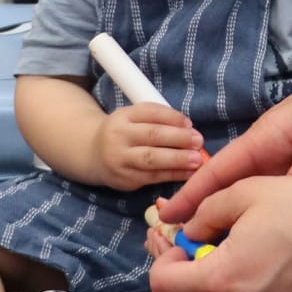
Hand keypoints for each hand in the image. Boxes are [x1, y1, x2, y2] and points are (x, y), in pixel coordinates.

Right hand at [91, 102, 205, 189]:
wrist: (93, 154)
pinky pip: (152, 177)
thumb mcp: (135, 118)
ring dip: (178, 160)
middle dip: (178, 138)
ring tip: (197, 159)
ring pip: (151, 159)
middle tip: (199, 141)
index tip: (190, 123)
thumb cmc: (126, 133)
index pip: (150, 112)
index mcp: (123, 116)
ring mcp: (119, 159)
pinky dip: (173, 175)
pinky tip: (188, 173)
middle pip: (152, 135)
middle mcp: (118, 136)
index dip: (172, 117)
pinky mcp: (124, 179)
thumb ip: (158, 119)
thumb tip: (189, 128)